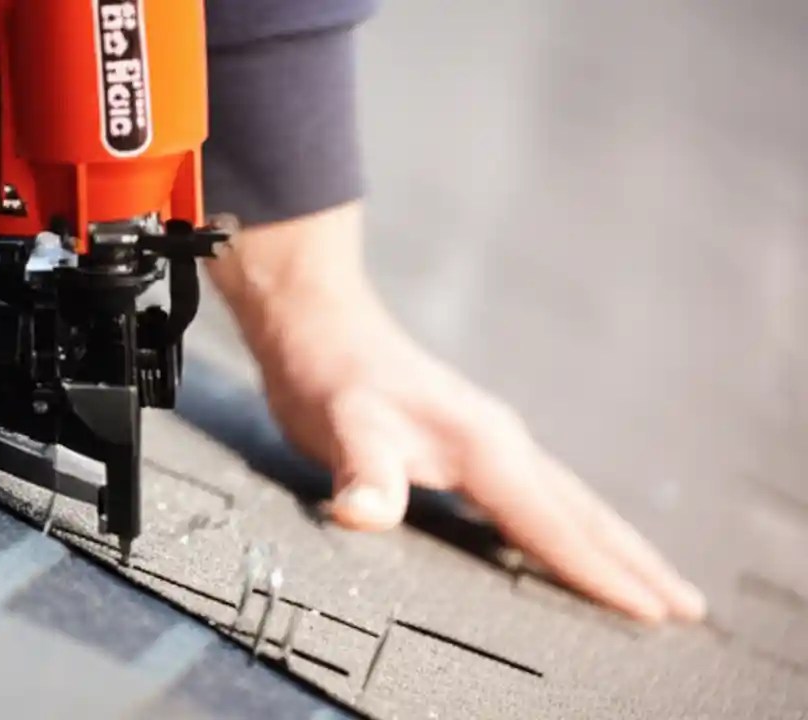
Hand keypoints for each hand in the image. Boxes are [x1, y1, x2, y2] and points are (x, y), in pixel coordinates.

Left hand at [206, 201, 706, 623]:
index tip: (650, 614)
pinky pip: (539, 493)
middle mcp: (501, 440)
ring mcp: (490, 438)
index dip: (598, 572)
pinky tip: (569, 539)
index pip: (552, 523)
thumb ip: (362, 473)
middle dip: (636, 562)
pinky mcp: (469, 441)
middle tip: (687, 609)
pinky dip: (571, 524)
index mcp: (485, 445)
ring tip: (654, 582)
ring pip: (569, 501)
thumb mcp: (341, 425)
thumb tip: (363, 514)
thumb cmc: (330, 376)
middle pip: (583, 512)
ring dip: (614, 543)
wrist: (319, 324)